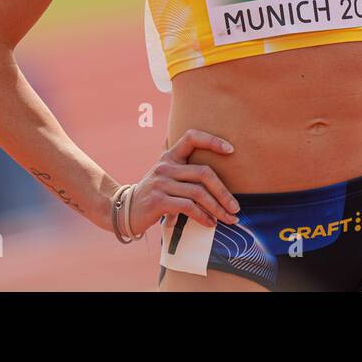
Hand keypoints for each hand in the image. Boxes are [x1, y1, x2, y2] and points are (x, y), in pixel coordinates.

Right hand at [125, 128, 240, 235]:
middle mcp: (165, 166)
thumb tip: (220, 176)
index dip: (212, 140)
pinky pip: (188, 207)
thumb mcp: (167, 175)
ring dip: (217, 208)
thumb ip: (185, 170)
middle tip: (236, 206)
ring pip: (198, 193)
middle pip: (203, 172)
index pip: (192, 137)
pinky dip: (203, 217)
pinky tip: (211, 224)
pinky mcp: (158, 201)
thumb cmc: (155, 193)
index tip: (231, 150)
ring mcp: (161, 183)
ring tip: (229, 218)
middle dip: (223, 191)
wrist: (126, 210)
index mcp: (170, 156)